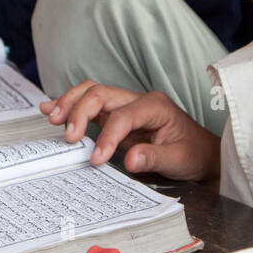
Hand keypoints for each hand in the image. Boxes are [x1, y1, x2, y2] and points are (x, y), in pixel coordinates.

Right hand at [41, 81, 219, 181]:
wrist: (200, 154)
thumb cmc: (192, 154)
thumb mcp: (179, 159)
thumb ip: (154, 157)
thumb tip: (130, 159)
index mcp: (155, 106)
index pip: (123, 116)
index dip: (107, 136)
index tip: (97, 159)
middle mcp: (137, 101)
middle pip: (101, 94)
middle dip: (80, 111)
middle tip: (68, 137)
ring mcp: (125, 106)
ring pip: (91, 93)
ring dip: (70, 103)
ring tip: (52, 118)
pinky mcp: (115, 116)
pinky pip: (89, 106)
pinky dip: (70, 106)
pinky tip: (52, 110)